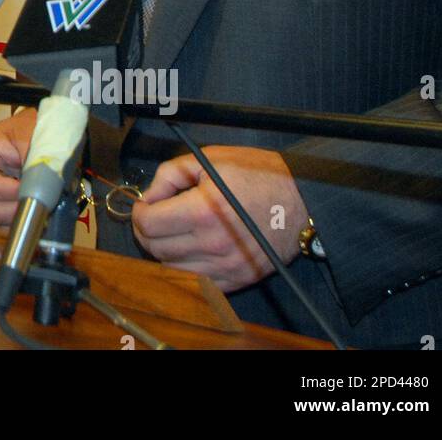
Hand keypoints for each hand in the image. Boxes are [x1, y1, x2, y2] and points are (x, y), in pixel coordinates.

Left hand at [131, 146, 307, 292]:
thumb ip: (170, 174)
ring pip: (171, 268)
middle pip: (155, 249)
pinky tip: (191, 248)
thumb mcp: (208, 159)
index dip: (139, 212)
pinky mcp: (238, 279)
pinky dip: (186, 267)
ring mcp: (226, 266)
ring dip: (164, 250)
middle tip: (154, 217)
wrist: (302, 200)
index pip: (148, 224)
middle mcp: (213, 244)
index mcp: (203, 212)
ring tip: (173, 231)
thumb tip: (149, 195)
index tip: (145, 204)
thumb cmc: (256, 174)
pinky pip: (197, 282)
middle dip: (146, 231)